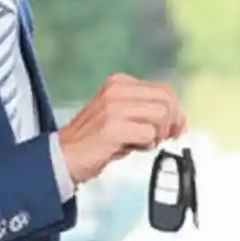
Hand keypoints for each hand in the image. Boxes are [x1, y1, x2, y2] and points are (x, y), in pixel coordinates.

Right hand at [57, 73, 186, 183]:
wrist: (63, 156)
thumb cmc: (94, 140)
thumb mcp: (120, 116)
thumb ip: (145, 110)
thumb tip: (177, 118)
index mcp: (119, 83)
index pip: (164, 90)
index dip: (176, 111)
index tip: (176, 128)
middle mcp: (116, 90)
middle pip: (166, 100)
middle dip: (172, 122)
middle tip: (166, 138)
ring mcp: (113, 108)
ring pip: (161, 115)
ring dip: (158, 134)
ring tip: (143, 143)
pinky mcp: (111, 128)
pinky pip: (147, 134)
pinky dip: (146, 145)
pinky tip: (132, 148)